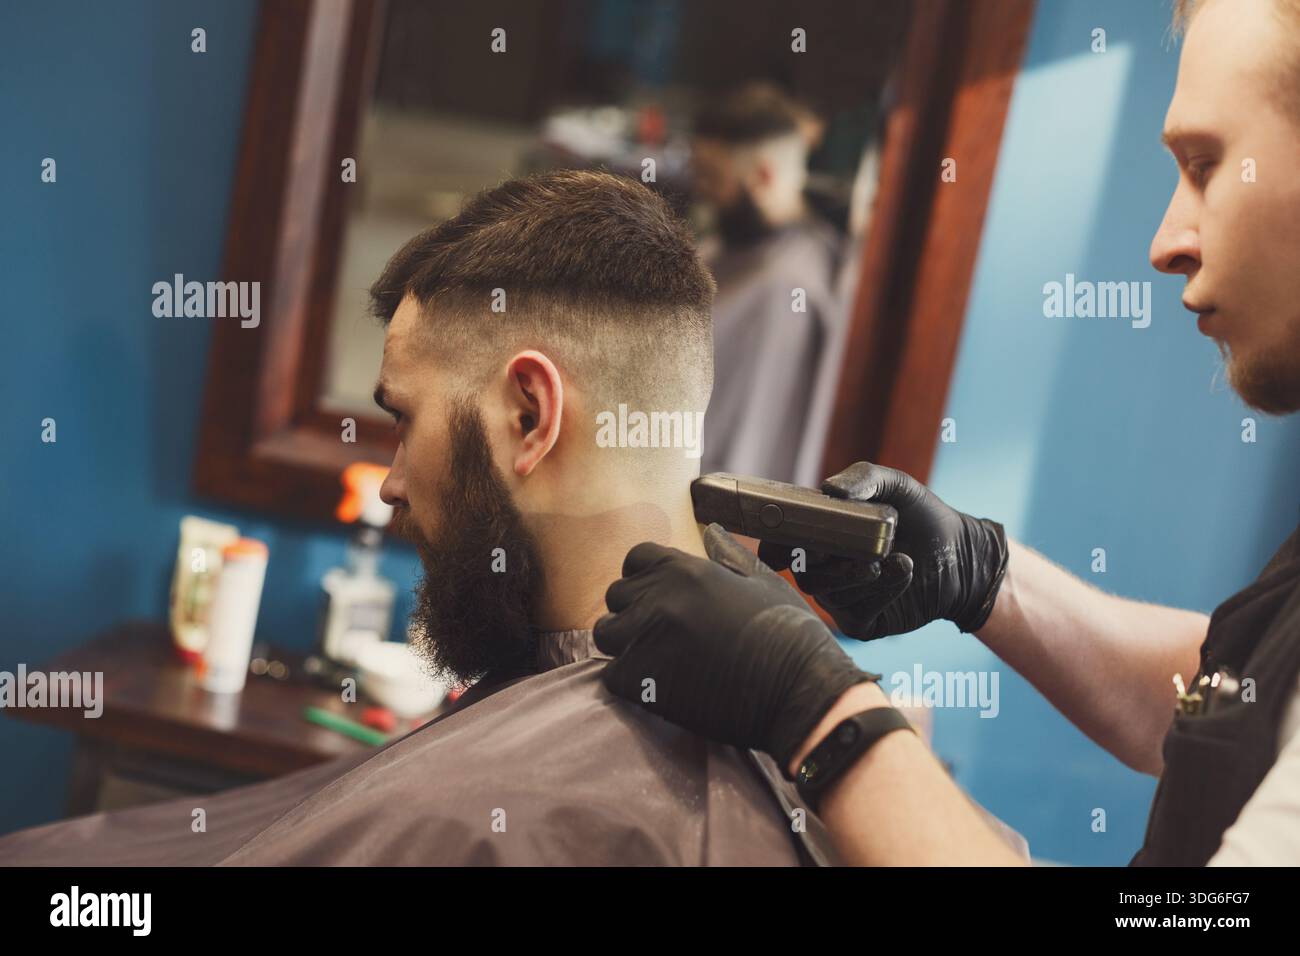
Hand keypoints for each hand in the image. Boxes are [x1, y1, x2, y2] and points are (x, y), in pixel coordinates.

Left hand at [593, 524, 874, 771]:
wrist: (798, 692)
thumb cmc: (789, 636)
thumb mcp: (763, 582)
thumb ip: (729, 556)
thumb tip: (713, 533)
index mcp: (686, 569)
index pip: (636, 558)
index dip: (647, 578)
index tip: (664, 599)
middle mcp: (660, 597)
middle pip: (617, 595)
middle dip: (635, 612)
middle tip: (665, 635)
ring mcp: (647, 638)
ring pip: (606, 633)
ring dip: (625, 644)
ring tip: (658, 659)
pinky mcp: (642, 680)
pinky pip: (612, 674)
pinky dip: (631, 681)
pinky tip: (662, 686)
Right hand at [758, 461, 1007, 639]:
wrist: (960, 554)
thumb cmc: (922, 517)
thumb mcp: (896, 485)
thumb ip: (864, 479)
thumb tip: (830, 491)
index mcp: (821, 536)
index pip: (781, 545)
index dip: (777, 546)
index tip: (787, 543)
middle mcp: (825, 569)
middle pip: (802, 571)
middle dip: (825, 560)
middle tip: (854, 548)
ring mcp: (841, 598)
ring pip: (826, 593)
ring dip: (858, 574)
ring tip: (895, 557)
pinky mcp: (862, 623)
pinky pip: (854, 613)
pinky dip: (880, 591)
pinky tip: (903, 571)